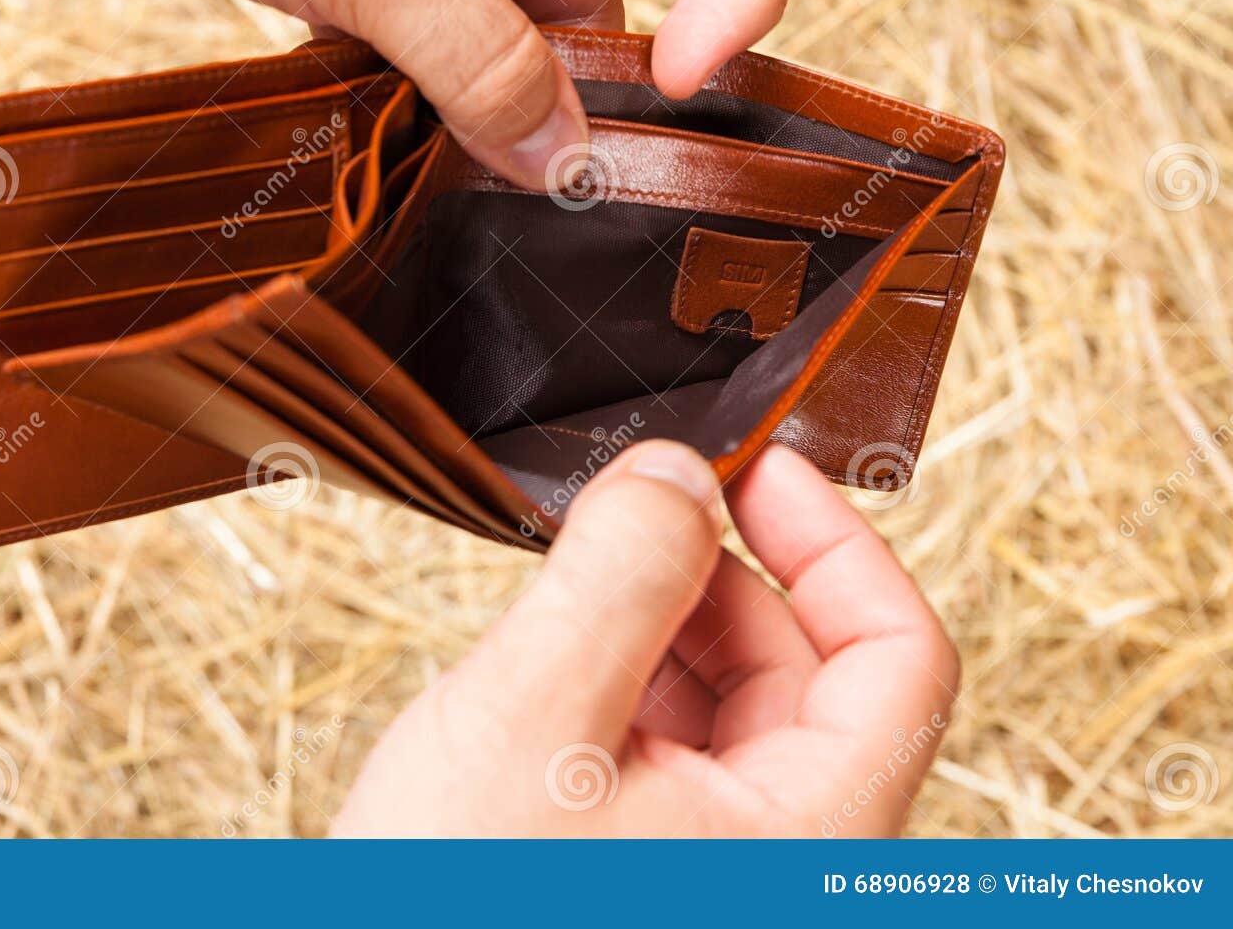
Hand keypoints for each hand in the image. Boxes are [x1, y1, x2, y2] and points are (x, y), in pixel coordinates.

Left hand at [38, 0, 793, 185]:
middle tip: (517, 162)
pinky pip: (434, 30)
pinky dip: (412, 81)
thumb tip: (555, 160)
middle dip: (570, 83)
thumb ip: (475, 60)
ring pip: (509, 26)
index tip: (674, 82)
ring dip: (476, 93)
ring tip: (419, 140)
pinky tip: (361, 113)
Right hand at [330, 442, 958, 836]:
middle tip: (631, 514)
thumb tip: (675, 473)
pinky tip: (560, 658)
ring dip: (665, 624)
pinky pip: (674, 748)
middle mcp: (786, 860)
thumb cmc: (458, 909)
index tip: (758, 471)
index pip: (899, 658)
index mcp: (809, 840)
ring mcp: (720, 868)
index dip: (837, 544)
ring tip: (576, 588)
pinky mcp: (655, 865)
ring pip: (734, 708)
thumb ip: (621, 577)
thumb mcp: (537, 718)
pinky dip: (629, 680)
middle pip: (806, 671)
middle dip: (719, 575)